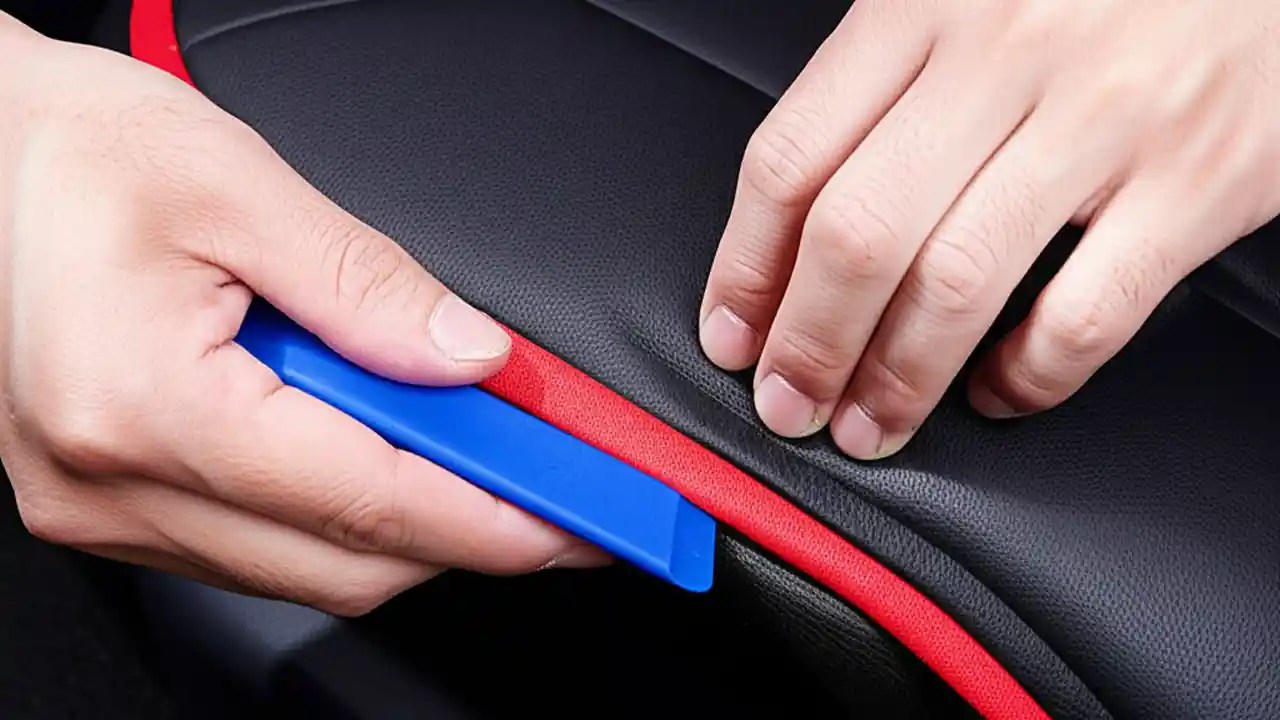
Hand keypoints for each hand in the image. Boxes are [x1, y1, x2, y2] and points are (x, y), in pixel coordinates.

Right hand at [0, 21, 606, 615]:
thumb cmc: (66, 150)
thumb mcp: (240, 186)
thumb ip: (368, 286)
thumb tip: (471, 360)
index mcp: (146, 405)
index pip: (368, 502)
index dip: (493, 520)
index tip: (576, 518)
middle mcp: (110, 483)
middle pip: (346, 563)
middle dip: (469, 534)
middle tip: (554, 490)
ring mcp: (101, 505)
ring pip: (304, 568)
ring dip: (407, 527)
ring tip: (482, 465)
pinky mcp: (107, 500)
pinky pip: (256, 546)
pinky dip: (338, 515)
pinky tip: (382, 456)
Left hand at [699, 0, 1279, 458]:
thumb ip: (886, 80)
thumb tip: (793, 212)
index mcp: (924, 4)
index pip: (791, 159)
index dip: (745, 268)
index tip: (731, 333)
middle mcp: (1004, 56)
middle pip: (857, 233)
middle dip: (808, 344)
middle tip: (789, 401)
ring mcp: (1105, 119)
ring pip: (955, 283)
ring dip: (895, 380)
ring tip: (869, 424)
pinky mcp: (1198, 179)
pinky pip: (1085, 313)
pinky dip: (1027, 377)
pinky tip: (998, 392)